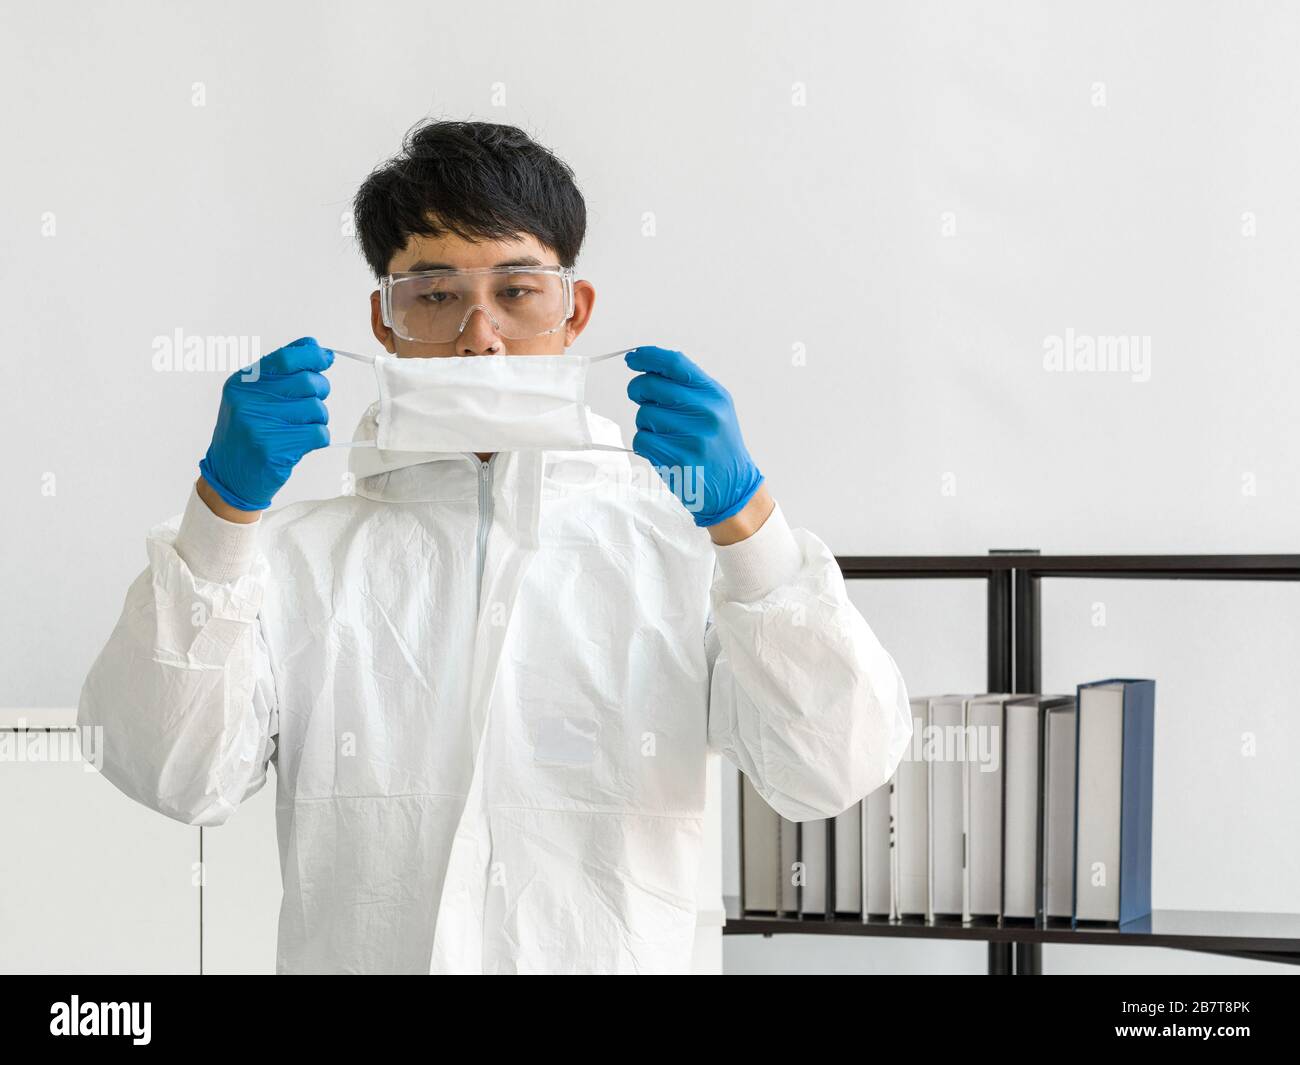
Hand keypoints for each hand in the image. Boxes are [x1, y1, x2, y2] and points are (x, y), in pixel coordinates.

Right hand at [198, 337, 332, 513]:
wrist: (228, 477)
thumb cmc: (247, 434)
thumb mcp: (252, 397)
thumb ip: (280, 372)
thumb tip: (314, 346)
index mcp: (242, 383)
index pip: (286, 358)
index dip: (312, 356)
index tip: (326, 358)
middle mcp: (248, 401)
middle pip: (307, 382)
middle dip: (319, 391)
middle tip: (310, 405)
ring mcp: (259, 425)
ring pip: (316, 408)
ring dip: (318, 419)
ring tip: (300, 428)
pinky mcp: (273, 449)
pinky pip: (318, 433)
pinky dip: (318, 438)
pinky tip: (301, 444)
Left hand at [625, 346, 763, 526]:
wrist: (733, 488)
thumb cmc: (717, 446)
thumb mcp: (715, 409)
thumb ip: (688, 387)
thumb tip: (648, 367)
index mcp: (714, 395)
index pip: (675, 364)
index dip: (648, 356)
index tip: (632, 358)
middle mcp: (706, 412)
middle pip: (652, 386)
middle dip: (638, 390)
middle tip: (640, 398)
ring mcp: (693, 436)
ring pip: (644, 414)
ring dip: (645, 424)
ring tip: (664, 434)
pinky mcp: (679, 458)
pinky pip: (642, 440)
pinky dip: (645, 444)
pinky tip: (662, 450)